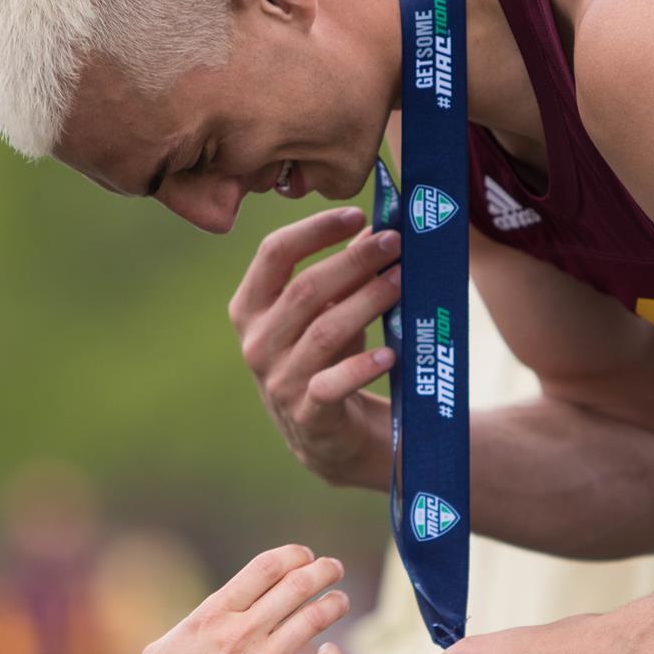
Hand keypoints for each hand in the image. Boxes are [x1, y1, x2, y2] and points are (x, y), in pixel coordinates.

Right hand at [111, 545, 348, 653]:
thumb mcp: (162, 649)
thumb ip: (196, 626)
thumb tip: (216, 616)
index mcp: (211, 616)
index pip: (264, 569)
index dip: (292, 555)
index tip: (303, 556)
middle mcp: (241, 634)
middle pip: (296, 586)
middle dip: (322, 571)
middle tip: (332, 568)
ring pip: (314, 620)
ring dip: (334, 604)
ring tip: (340, 600)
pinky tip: (331, 653)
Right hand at [229, 207, 400, 488]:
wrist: (329, 438)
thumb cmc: (327, 361)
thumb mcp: (330, 313)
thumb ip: (346, 274)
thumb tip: (378, 229)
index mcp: (250, 308)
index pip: (273, 253)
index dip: (316, 230)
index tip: (358, 214)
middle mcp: (256, 343)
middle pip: (305, 289)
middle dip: (353, 261)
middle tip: (395, 243)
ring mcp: (278, 381)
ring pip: (324, 330)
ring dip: (367, 301)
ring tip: (402, 281)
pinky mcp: (307, 415)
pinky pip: (332, 384)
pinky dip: (362, 366)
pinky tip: (390, 353)